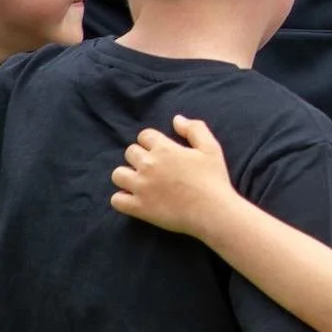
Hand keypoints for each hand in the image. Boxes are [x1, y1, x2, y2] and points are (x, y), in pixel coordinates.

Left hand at [111, 114, 234, 234]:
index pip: (144, 136)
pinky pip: (117, 200)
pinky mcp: (139, 207)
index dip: (151, 142)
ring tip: (139, 183)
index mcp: (164, 149)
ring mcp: (141, 187)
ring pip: (118, 174)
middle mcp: (148, 165)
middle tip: (153, 169)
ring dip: (126, 176)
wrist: (213, 212)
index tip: (160, 152)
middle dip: (139, 158)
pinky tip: (134, 199)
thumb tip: (176, 119)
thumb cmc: (214, 179)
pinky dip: (122, 199)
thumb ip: (194, 128)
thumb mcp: (211, 147)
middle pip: (130, 152)